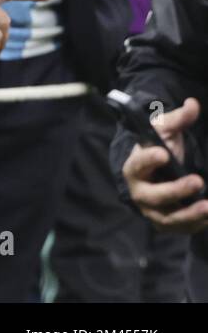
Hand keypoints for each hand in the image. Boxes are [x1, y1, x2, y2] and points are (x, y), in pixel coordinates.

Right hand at [123, 98, 207, 232]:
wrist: (156, 174)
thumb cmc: (159, 148)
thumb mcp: (165, 131)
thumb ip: (178, 120)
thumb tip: (193, 104)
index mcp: (135, 167)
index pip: (139, 164)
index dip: (149, 160)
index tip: (164, 154)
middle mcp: (140, 192)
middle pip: (154, 196)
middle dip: (175, 191)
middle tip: (197, 181)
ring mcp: (152, 211)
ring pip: (168, 217)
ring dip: (189, 214)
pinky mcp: (167, 223)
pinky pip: (181, 228)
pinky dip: (196, 224)